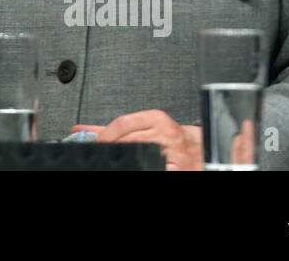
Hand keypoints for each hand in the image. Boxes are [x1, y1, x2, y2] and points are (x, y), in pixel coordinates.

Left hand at [72, 109, 202, 170]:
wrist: (204, 151)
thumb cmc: (175, 139)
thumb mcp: (149, 126)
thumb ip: (118, 128)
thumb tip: (84, 130)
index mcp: (157, 119)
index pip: (123, 123)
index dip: (105, 134)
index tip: (96, 143)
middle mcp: (165, 133)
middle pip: (127, 140)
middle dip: (111, 148)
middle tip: (102, 154)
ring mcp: (171, 153)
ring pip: (136, 155)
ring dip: (122, 159)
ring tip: (116, 161)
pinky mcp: (175, 169)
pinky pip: (149, 166)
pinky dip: (137, 166)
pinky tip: (133, 166)